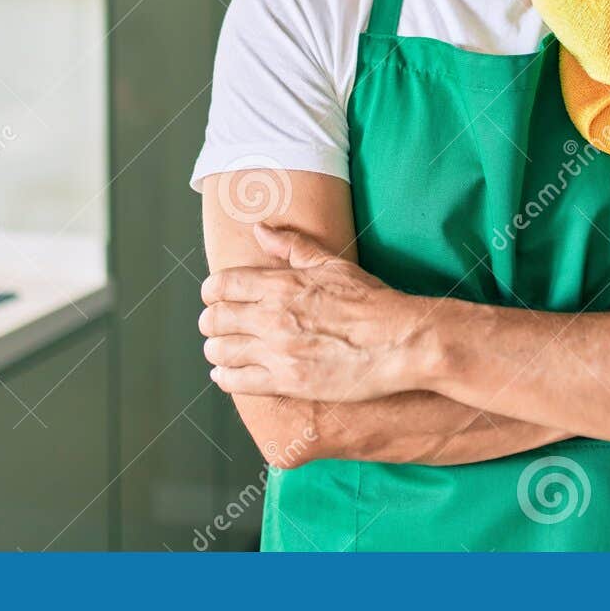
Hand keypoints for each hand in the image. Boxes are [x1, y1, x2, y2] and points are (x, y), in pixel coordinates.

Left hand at [199, 225, 425, 401]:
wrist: (398, 340)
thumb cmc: (371, 302)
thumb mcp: (332, 264)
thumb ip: (292, 246)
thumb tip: (261, 229)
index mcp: (280, 284)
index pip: (221, 285)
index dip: (212, 292)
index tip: (216, 298)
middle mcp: (272, 316)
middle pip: (215, 319)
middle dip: (211, 321)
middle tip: (217, 325)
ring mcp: (277, 351)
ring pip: (220, 351)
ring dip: (215, 350)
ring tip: (222, 350)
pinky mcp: (287, 381)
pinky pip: (237, 381)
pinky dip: (225, 377)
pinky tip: (227, 374)